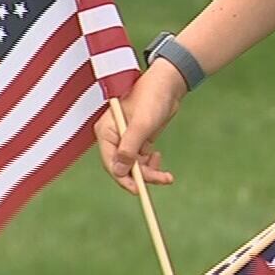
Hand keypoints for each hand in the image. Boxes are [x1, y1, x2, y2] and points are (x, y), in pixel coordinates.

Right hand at [97, 62, 185, 193]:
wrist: (168, 84)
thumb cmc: (152, 97)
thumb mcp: (142, 124)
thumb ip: (129, 148)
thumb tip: (120, 171)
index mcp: (106, 132)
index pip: (111, 163)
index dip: (123, 178)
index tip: (138, 190)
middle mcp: (113, 137)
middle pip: (123, 167)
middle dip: (142, 176)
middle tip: (163, 178)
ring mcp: (126, 140)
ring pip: (134, 167)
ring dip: (149, 173)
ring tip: (166, 173)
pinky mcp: (138, 140)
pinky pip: (141, 161)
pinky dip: (151, 165)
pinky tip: (158, 158)